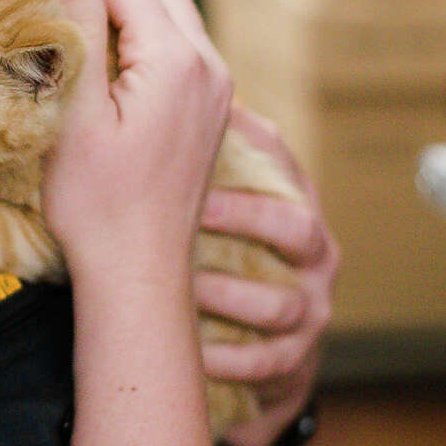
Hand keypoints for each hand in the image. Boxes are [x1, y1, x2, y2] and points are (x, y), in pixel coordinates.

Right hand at [37, 0, 234, 284]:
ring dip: (120, 8)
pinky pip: (177, 47)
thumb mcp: (76, 114)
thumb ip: (80, 34)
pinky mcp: (210, 110)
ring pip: (169, 13)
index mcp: (178, 62)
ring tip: (66, 30)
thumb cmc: (99, 204)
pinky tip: (97, 65)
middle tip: (46, 2)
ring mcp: (216, 89)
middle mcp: (209, 67)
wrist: (139, 271)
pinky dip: (137, 38)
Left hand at [196, 103, 338, 445]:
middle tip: (195, 209)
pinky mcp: (296, 357)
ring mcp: (310, 304)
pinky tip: (193, 351)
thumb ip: (194, 155)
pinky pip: (268, 359)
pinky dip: (229, 356)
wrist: (252, 348)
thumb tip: (134, 86)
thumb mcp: (215, 199)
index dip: (247, 141)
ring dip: (229, 295)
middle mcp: (312, 249)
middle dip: (246, 216)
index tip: (203, 129)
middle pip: (297, 224)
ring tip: (183, 286)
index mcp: (289, 199)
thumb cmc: (218, 253)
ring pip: (282, 300)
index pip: (280, 160)